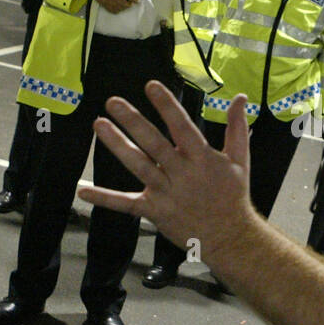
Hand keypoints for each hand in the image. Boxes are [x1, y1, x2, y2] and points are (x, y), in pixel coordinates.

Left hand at [78, 83, 257, 263]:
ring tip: (99, 124)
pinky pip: (126, 204)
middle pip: (154, 143)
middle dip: (133, 121)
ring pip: (138, 165)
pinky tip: (83, 190)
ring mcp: (166, 193)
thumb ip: (237, 128)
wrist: (230, 238)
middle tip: (113, 102)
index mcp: (203, 158)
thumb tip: (240, 98)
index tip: (151, 86)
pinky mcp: (154, 211)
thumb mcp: (240, 160)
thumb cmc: (233, 197)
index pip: (182, 126)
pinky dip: (105, 198)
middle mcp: (182, 173)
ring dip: (117, 145)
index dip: (166, 106)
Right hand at [81, 0, 138, 13]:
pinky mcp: (106, 5)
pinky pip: (114, 11)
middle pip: (127, 5)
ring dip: (124, 7)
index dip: (135, 0)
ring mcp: (111, 2)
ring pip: (121, 8)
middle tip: (130, 2)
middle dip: (130, 3)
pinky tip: (117, 6)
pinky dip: (118, 10)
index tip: (137, 1)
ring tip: (123, 3)